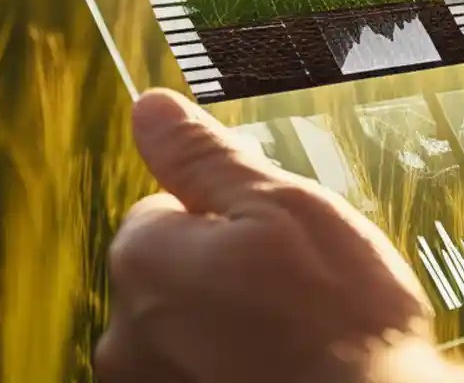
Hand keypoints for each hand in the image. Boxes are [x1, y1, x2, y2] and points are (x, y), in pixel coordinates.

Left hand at [94, 89, 436, 382]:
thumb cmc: (339, 318)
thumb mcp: (281, 206)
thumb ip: (204, 157)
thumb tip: (150, 108)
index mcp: (143, 259)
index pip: (166, 210)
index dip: (229, 217)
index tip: (277, 241)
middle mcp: (124, 335)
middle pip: (175, 276)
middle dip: (225, 275)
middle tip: (297, 291)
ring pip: (189, 334)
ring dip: (232, 330)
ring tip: (298, 338)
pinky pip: (203, 374)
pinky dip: (236, 372)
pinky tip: (284, 371)